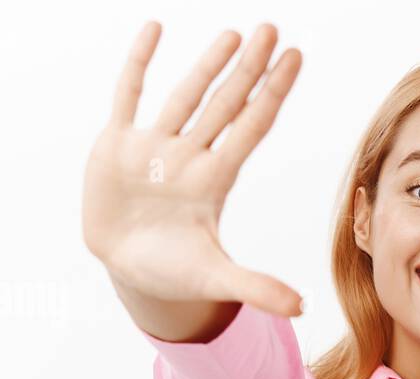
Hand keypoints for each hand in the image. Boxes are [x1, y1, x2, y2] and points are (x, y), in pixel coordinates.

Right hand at [81, 22, 303, 318]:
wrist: (128, 271)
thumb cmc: (174, 272)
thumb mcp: (215, 278)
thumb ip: (256, 287)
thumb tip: (301, 309)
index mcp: (215, 180)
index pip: (252, 127)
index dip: (272, 93)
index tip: (295, 58)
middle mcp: (191, 155)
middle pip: (226, 104)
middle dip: (249, 68)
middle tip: (272, 29)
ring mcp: (155, 146)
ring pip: (186, 95)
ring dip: (208, 65)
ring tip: (234, 32)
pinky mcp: (117, 145)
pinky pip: (129, 95)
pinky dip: (139, 64)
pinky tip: (154, 29)